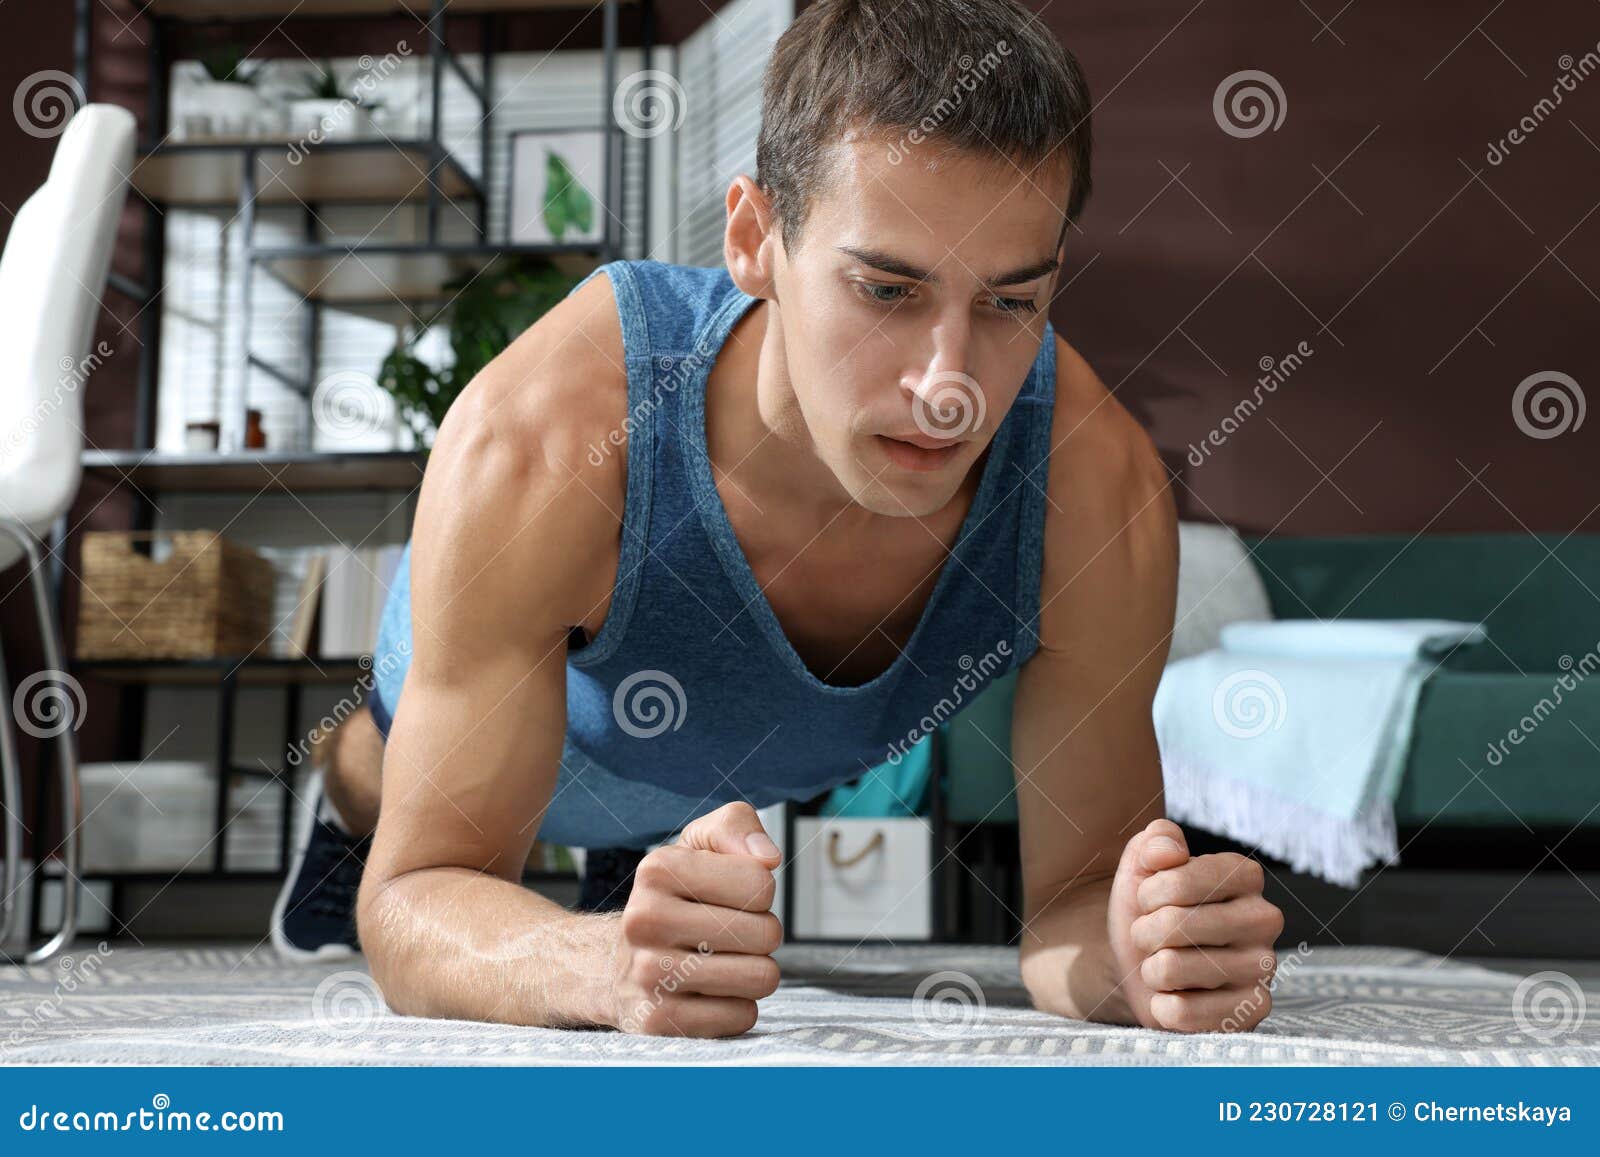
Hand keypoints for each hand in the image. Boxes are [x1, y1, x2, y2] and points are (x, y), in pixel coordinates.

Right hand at [606, 801, 783, 1036]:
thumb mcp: (697, 846)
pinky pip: (741, 1017)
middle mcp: (644, 920)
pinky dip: (736, 1007)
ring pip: (760, 977)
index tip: (729, 897)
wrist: (611, 966)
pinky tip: (706, 994)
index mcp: (657, 870)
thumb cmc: (673, 900)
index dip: (759, 891)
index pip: (760, 882)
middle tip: (728, 935)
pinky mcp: (658, 1022)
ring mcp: (647, 975)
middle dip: (761, 934)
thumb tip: (769, 857)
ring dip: (753, 972)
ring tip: (720, 962)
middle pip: (766, 933)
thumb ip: (736, 826)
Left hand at [1105, 818, 1283, 1032]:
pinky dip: (1162, 1007)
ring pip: (1173, 968)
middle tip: (1151, 937)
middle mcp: (1264, 918)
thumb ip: (1155, 841)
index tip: (1149, 900)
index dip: (1148, 894)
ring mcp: (1263, 967)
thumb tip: (1168, 851)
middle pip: (1174, 924)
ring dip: (1151, 970)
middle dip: (1143, 933)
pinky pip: (1183, 1012)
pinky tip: (1174, 997)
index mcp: (1244, 875)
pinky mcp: (1253, 1011)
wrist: (1140, 961)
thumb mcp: (1142, 865)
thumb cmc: (1148, 909)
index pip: (1177, 880)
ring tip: (1163, 966)